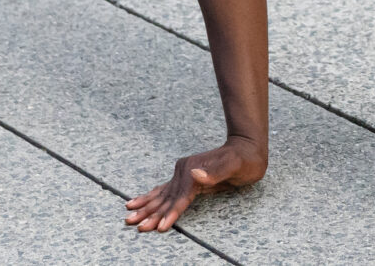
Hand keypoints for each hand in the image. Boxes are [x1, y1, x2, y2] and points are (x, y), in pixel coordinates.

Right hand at [122, 136, 265, 233]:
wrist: (246, 147)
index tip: (160, 227)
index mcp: (192, 170)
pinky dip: (152, 197)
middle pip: (165, 197)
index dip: (171, 213)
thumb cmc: (244, 159)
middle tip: (133, 224)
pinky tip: (140, 201)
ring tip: (128, 215)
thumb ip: (216, 171)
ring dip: (145, 207)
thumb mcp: (235, 165)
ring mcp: (184, 174)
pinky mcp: (186, 178)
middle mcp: (184, 171)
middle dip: (149, 213)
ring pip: (161, 195)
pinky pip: (165, 191)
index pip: (180, 197)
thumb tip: (195, 175)